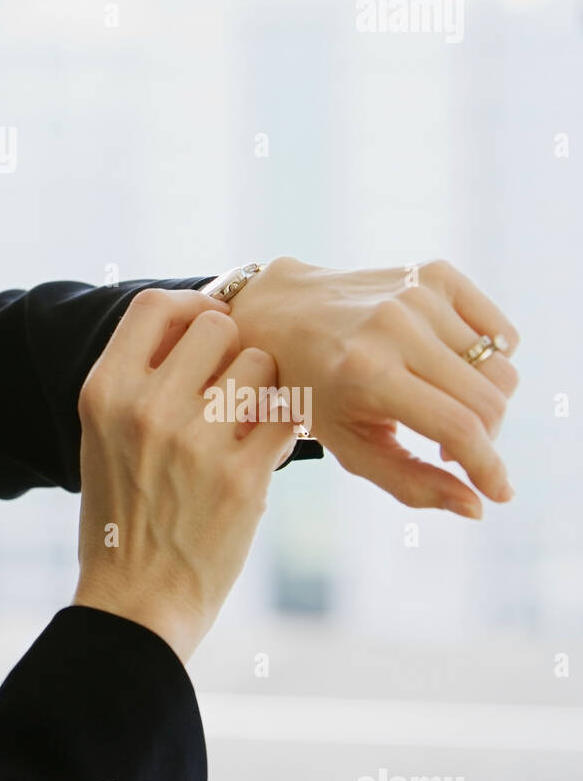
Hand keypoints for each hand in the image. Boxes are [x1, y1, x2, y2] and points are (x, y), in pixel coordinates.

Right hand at [73, 288, 296, 662]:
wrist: (135, 602)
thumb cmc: (122, 515)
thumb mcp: (103, 435)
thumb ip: (139, 379)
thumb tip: (203, 322)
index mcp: (104, 391)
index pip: (155, 305)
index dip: (191, 306)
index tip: (206, 328)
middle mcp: (144, 406)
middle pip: (216, 325)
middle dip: (232, 350)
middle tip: (230, 386)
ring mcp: (193, 440)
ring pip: (259, 364)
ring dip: (262, 388)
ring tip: (246, 422)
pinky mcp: (241, 476)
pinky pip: (286, 416)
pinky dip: (285, 427)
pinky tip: (266, 448)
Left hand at [224, 257, 519, 517]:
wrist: (281, 313)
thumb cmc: (312, 389)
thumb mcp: (348, 445)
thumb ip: (411, 483)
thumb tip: (478, 506)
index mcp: (367, 372)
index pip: (459, 427)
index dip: (489, 468)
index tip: (499, 491)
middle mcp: (394, 327)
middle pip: (488, 401)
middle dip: (485, 438)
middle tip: (451, 447)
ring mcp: (416, 294)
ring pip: (501, 368)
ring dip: (484, 400)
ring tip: (444, 407)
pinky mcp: (434, 274)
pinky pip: (500, 331)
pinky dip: (490, 358)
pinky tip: (452, 368)